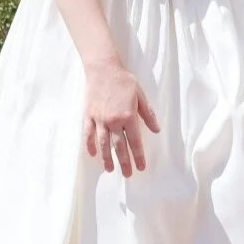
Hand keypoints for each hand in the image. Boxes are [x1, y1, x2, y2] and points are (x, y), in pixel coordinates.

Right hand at [83, 59, 159, 175]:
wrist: (103, 69)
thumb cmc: (123, 81)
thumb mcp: (140, 96)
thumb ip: (148, 114)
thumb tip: (156, 130)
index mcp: (128, 116)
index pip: (135, 142)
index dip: (138, 156)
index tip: (141, 167)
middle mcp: (113, 121)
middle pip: (119, 146)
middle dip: (124, 162)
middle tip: (127, 174)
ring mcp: (99, 119)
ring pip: (103, 143)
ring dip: (107, 157)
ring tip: (110, 169)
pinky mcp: (89, 115)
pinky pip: (88, 133)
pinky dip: (90, 144)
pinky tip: (93, 154)